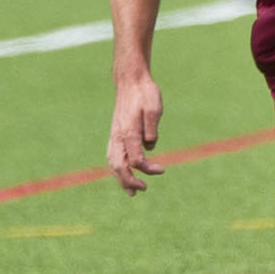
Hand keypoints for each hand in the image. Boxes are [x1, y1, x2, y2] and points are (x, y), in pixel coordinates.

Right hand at [106, 75, 165, 194]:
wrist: (131, 82)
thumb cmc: (145, 94)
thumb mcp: (154, 108)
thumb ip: (152, 129)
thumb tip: (150, 145)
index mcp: (129, 131)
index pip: (136, 159)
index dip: (148, 168)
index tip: (161, 170)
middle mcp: (119, 136)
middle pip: (119, 166)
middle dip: (129, 181)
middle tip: (142, 190)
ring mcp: (115, 135)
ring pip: (113, 163)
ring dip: (121, 179)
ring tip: (131, 192)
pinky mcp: (115, 134)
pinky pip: (112, 156)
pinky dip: (117, 169)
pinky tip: (123, 175)